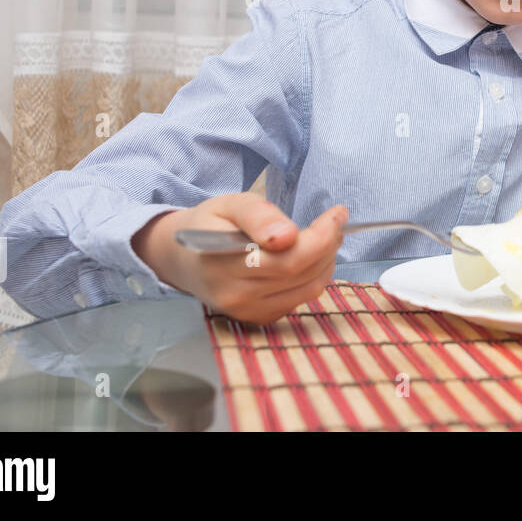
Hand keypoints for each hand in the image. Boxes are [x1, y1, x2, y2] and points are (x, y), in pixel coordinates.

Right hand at [133, 192, 347, 325]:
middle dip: (329, 244)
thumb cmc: (210, 224)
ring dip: (326, 261)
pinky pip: (300, 299)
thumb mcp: (231, 204)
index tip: (337, 214)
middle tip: (334, 221)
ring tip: (325, 236)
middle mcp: (234, 293)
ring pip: (308, 289)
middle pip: (303, 273)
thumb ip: (259, 216)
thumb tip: (288, 235)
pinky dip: (314, 277)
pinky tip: (309, 257)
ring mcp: (246, 311)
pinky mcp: (258, 318)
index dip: (322, 237)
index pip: (288, 258)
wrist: (184, 258)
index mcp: (223, 261)